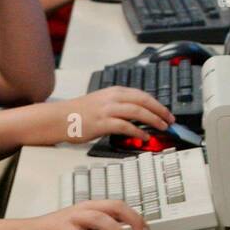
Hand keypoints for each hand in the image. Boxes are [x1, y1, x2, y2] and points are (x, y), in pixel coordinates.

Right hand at [29, 90, 173, 144]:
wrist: (58, 118)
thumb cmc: (78, 114)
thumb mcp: (100, 103)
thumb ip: (118, 106)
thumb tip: (135, 116)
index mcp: (113, 91)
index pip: (141, 94)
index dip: (157, 103)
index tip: (166, 111)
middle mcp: (112, 98)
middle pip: (143, 101)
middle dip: (160, 110)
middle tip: (170, 120)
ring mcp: (107, 110)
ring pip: (137, 112)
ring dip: (153, 120)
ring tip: (162, 128)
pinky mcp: (102, 123)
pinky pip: (125, 126)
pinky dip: (138, 132)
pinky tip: (144, 137)